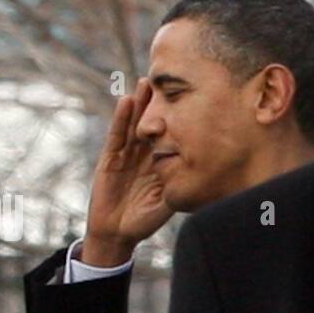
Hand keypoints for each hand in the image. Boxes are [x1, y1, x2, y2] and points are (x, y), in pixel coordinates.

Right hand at [82, 78, 172, 265]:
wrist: (117, 233)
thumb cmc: (144, 220)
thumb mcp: (167, 202)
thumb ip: (179, 187)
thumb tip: (203, 176)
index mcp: (160, 161)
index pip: (169, 134)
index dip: (177, 116)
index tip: (190, 96)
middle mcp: (144, 153)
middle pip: (151, 123)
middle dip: (157, 102)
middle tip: (166, 79)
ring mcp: (126, 154)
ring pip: (134, 124)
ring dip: (139, 103)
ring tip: (146, 82)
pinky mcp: (110, 158)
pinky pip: (117, 135)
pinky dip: (121, 118)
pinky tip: (127, 101)